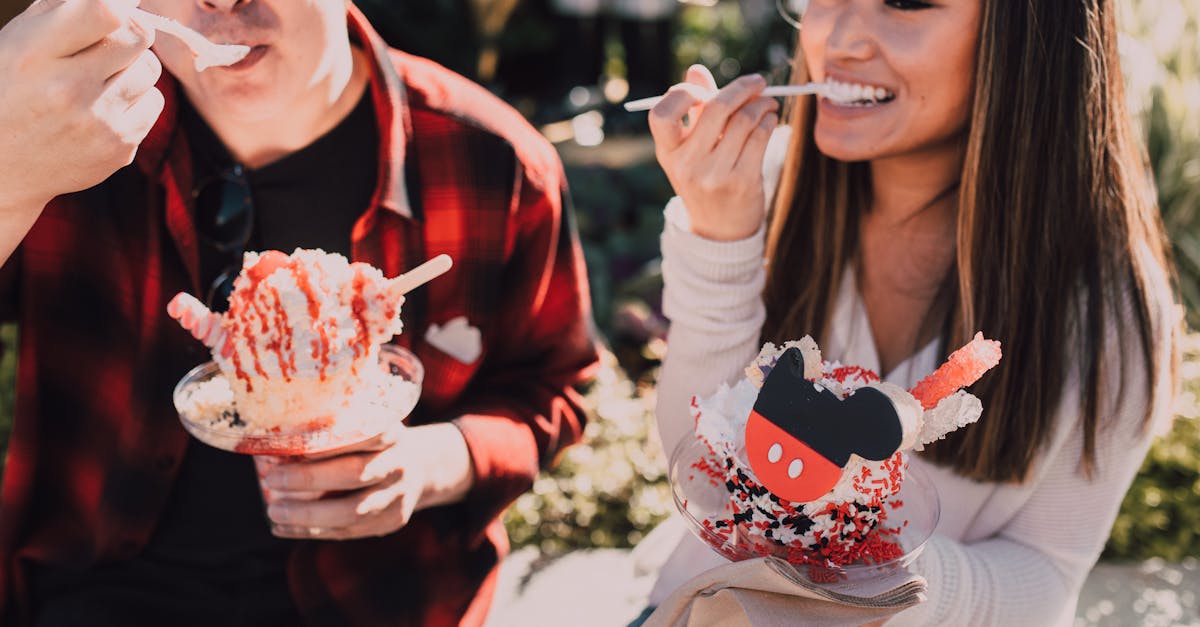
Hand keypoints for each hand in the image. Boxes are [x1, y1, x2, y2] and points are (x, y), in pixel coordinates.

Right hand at [0, 0, 162, 212]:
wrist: (1, 165)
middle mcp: (67, 89)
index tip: (114, 11)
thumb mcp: (20, 41)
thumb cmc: (11, 88)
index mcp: (35, 54)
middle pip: (138, 37)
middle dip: (128, 33)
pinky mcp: (118, 149)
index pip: (105, 13)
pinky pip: (154, 102)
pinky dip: (137, 99)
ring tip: (99, 79)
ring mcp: (96, 123)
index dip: (120, 7)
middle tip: (108, 45)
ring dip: (132, 67)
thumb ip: (63, 9)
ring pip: (150, 69)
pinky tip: (105, 106)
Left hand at [260, 423, 474, 539]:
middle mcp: (398, 465)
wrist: (420, 469)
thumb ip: (333, 434)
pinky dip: (312, 531)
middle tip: (272, 479)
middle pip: (355, 474)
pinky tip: (284, 528)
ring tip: (274, 512)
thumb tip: (274, 444)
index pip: (364, 435)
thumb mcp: (366, 428)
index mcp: (391, 435)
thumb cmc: (374, 446)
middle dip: (309, 479)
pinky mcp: (392, 521)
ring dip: (308, 515)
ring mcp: (398, 496)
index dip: (330, 443)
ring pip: (352, 512)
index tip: (294, 448)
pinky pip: (348, 532)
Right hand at [648, 65, 778, 241]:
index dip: (682, 94)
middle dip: (741, 88)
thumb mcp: (690, 150)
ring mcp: (715, 174)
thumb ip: (693, 110)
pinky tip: (770, 120)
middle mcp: (687, 164)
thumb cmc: (705, 178)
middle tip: (758, 82)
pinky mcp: (742, 181)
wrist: (720, 230)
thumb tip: (696, 71)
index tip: (704, 91)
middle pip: (715, 108)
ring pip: (744, 120)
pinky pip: (760, 137)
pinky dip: (768, 121)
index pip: (662, 115)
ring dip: (761, 104)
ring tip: (768, 102)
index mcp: (668, 152)